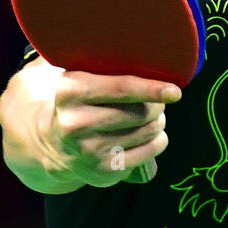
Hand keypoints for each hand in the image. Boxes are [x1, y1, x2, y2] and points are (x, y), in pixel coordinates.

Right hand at [1, 56, 179, 189]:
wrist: (52, 142)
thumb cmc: (82, 100)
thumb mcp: (82, 76)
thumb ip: (108, 64)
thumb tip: (156, 56)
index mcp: (70, 91)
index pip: (121, 88)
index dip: (152, 88)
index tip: (175, 91)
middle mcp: (75, 123)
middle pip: (141, 112)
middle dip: (157, 105)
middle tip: (158, 100)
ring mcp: (88, 151)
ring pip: (149, 131)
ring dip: (158, 122)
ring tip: (148, 116)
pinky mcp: (103, 172)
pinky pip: (151, 150)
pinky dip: (157, 140)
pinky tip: (146, 135)